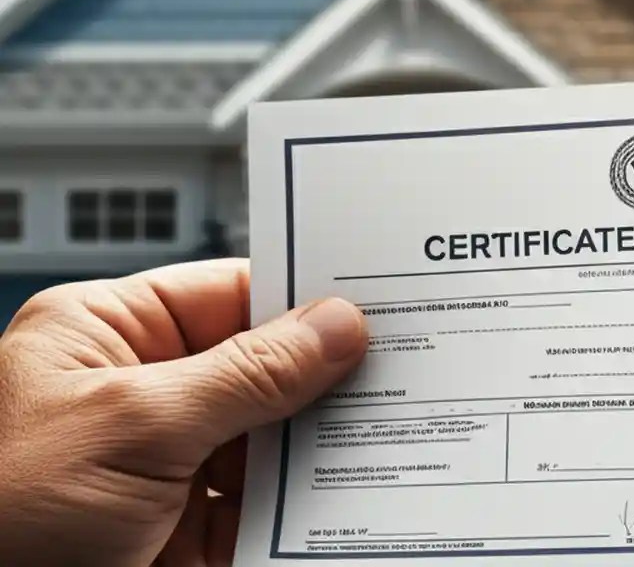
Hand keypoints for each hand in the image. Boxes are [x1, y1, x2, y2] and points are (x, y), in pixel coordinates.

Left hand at [0, 259, 367, 566]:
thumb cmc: (0, 512)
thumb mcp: (134, 425)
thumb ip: (245, 374)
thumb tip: (336, 326)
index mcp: (108, 336)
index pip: (229, 293)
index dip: (303, 296)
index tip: (379, 301)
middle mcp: (144, 392)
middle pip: (262, 366)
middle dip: (326, 375)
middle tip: (403, 369)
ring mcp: (169, 464)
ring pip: (274, 438)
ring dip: (325, 443)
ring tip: (391, 430)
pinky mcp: (188, 529)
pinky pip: (267, 503)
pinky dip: (309, 503)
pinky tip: (352, 492)